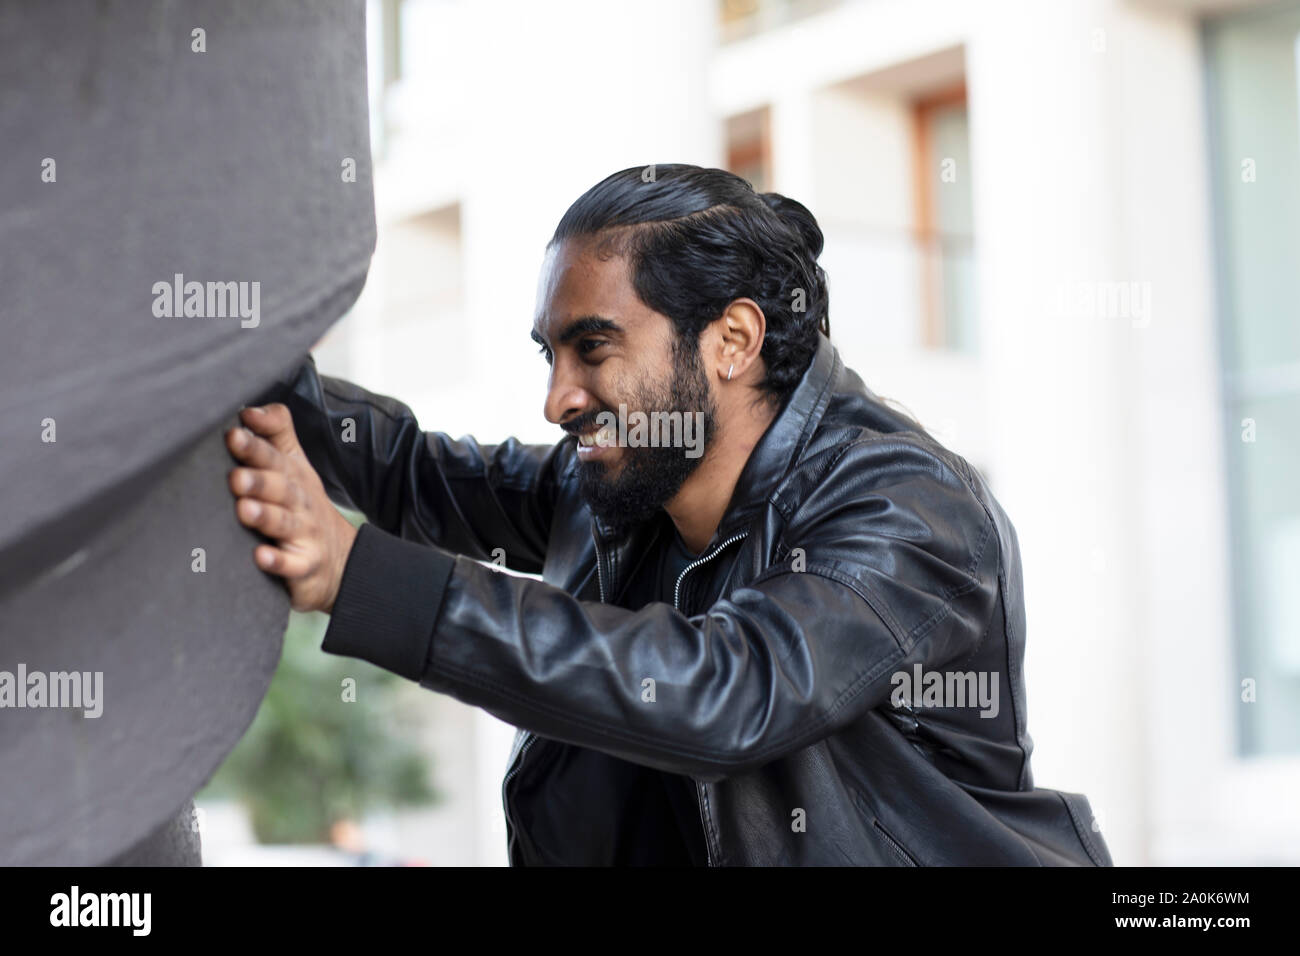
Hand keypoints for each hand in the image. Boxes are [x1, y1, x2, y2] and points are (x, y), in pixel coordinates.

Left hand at [225, 404, 358, 612]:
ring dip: (266, 516)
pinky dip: (278, 561)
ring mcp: (305, 535)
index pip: (277, 456)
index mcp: (294, 476)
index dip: (257, 445)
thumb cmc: (304, 507)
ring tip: (245, 510)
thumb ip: (275, 432)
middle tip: (235, 476)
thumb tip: (249, 409)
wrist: (341, 559)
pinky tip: (260, 557)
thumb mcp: (295, 466)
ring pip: (285, 523)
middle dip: (259, 480)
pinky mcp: (305, 567)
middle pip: (281, 488)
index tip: (233, 435)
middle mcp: (300, 503)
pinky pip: (292, 565)